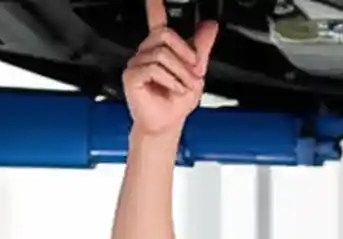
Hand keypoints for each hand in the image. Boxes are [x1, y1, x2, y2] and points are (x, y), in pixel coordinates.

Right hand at [122, 0, 219, 137]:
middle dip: (185, 53)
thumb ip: (201, 48)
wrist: (168, 123)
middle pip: (165, 34)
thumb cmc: (176, 101)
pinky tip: (174, 90)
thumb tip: (210, 26)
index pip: (157, 21)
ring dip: (181, 73)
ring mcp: (137, 64)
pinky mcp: (132, 76)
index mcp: (161, 49)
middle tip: (194, 71)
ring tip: (184, 86)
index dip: (154, 6)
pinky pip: (154, 68)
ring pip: (162, 53)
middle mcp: (146, 53)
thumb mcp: (196, 71)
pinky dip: (170, 80)